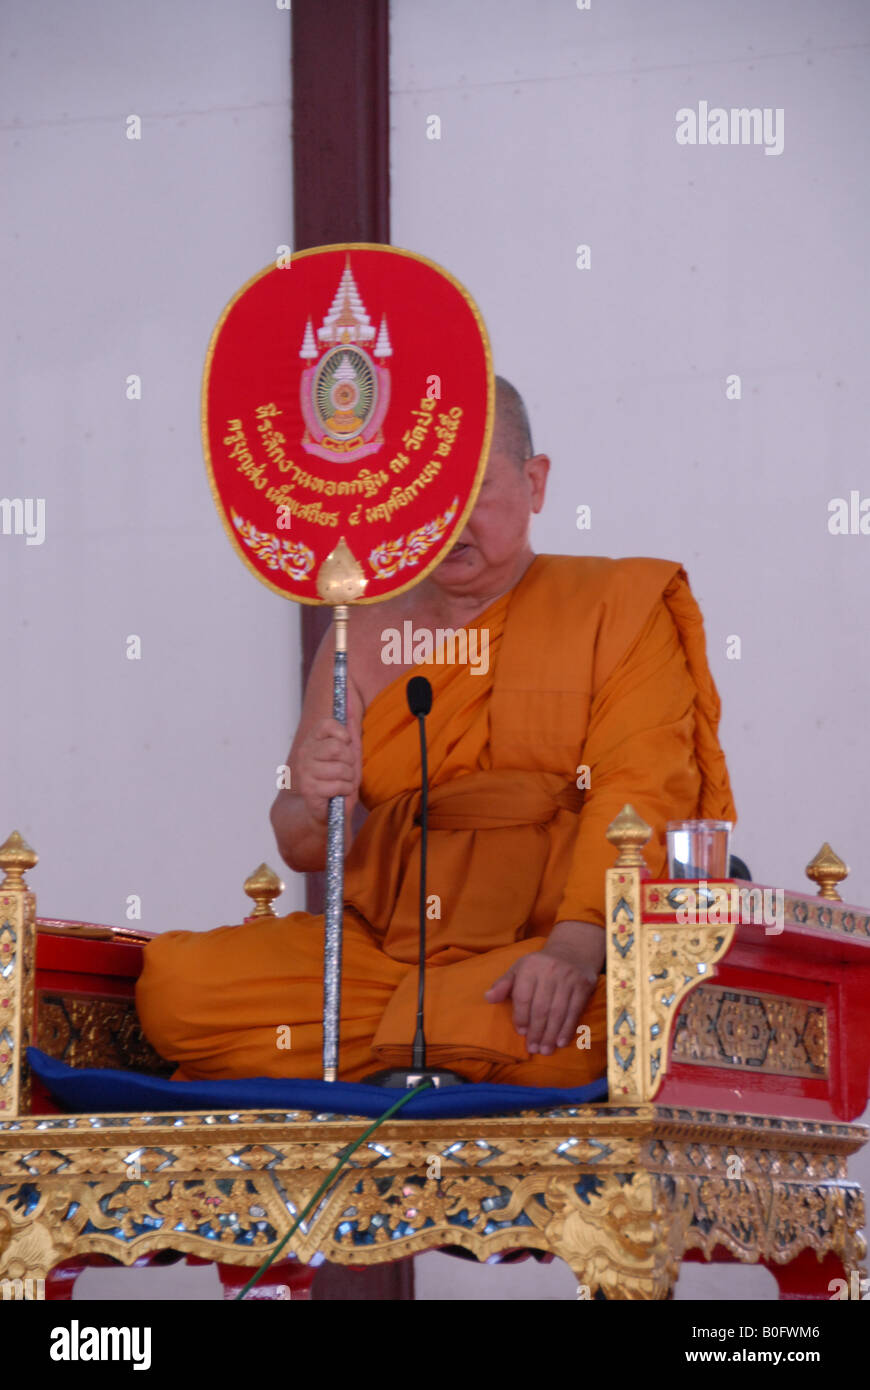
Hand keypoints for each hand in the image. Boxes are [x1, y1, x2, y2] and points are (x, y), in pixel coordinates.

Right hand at [294, 715, 361, 828]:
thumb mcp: (349, 751)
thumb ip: (350, 726)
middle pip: (338, 747)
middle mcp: (305, 753)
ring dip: (350, 780)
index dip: (342, 733)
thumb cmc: (339, 778)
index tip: (346, 743)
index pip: (327, 724)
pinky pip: (339, 785)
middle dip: (350, 762)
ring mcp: (305, 771)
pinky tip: (338, 794)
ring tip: (343, 784)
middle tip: (346, 770)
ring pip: (341, 768)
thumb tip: (350, 698)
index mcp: (313, 740)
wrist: (326, 810)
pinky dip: (346, 792)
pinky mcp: (309, 789)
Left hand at [484, 921, 604, 1055]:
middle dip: (536, 1031)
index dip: (521, 1017)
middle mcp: (550, 971)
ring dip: (551, 1035)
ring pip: (558, 1012)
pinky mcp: (583, 985)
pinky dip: (567, 1029)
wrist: (572, 951)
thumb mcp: (519, 969)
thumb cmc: (540, 966)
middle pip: (542, 1007)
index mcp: (530, 966)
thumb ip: (503, 984)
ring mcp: (569, 978)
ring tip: (545, 1050)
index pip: (524, 996)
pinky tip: (560, 1042)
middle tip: (533, 1048)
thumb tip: (488, 998)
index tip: (521, 1032)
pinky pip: (574, 1011)